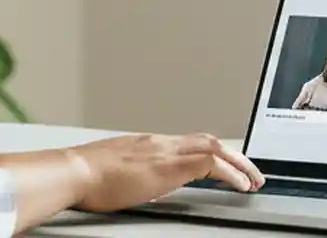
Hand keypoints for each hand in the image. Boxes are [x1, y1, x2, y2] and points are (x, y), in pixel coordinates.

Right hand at [67, 133, 264, 212]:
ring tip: (253, 179)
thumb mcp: (116, 171)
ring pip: (215, 147)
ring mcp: (166, 150)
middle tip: (250, 172)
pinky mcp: (169, 166)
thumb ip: (134, 174)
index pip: (190, 142)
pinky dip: (230, 173)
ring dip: (238, 163)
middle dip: (234, 157)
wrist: (73, 171)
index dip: (213, 154)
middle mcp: (161, 142)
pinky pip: (211, 163)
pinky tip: (241, 185)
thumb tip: (141, 186)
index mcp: (149, 144)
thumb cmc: (84, 176)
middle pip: (208, 140)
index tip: (226, 166)